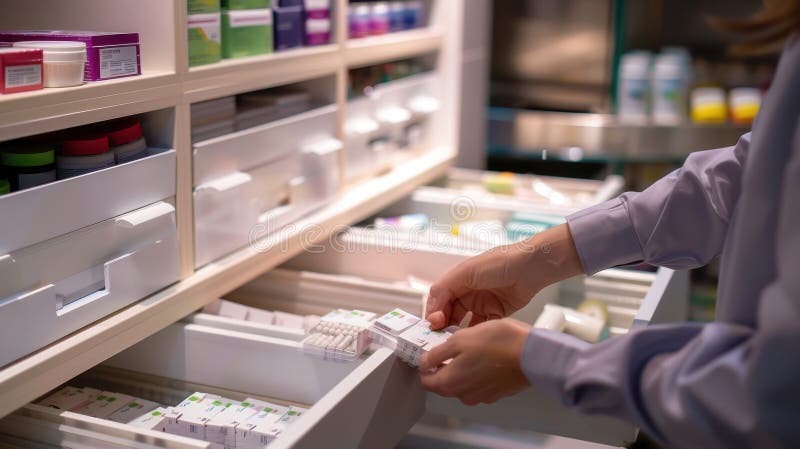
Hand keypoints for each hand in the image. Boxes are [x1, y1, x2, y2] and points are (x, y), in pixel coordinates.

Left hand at [419, 318, 531, 404]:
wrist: (532, 355)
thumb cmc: (498, 344)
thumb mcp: (459, 340)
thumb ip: (437, 353)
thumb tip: (424, 361)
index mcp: (450, 383)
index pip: (426, 380)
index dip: (425, 364)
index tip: (429, 351)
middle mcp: (464, 394)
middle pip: (444, 382)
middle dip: (443, 365)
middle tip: (450, 345)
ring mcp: (481, 395)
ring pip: (462, 382)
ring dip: (462, 367)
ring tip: (471, 347)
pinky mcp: (495, 392)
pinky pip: (479, 382)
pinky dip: (477, 370)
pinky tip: (485, 355)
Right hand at [426, 224, 583, 329]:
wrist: (530, 267)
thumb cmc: (499, 262)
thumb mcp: (465, 272)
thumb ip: (444, 289)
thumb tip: (430, 309)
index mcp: (457, 281)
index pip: (438, 301)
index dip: (434, 314)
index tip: (433, 326)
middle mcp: (467, 293)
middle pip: (449, 313)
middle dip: (444, 326)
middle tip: (441, 338)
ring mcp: (481, 303)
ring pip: (464, 323)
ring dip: (459, 332)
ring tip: (456, 342)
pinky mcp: (496, 313)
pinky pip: (482, 327)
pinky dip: (477, 333)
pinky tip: (474, 339)